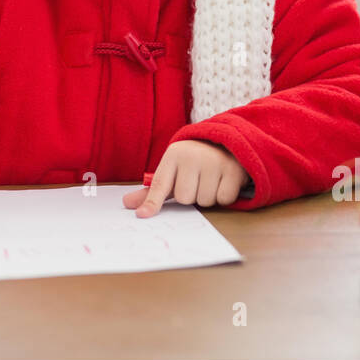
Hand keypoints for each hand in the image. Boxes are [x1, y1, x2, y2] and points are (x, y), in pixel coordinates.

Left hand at [123, 140, 250, 217]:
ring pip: (205, 201)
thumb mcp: (172, 172)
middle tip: (198, 181)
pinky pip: (224, 199)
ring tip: (212, 179)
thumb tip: (127, 204)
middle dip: (192, 196)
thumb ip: (153, 190)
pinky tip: (224, 181)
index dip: (152, 202)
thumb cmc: (193, 165)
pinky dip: (224, 196)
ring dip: (209, 196)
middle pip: (185, 198)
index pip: (160, 184)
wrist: (224, 143)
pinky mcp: (232, 169)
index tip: (143, 216)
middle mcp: (192, 156)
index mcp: (173, 155)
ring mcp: (213, 161)